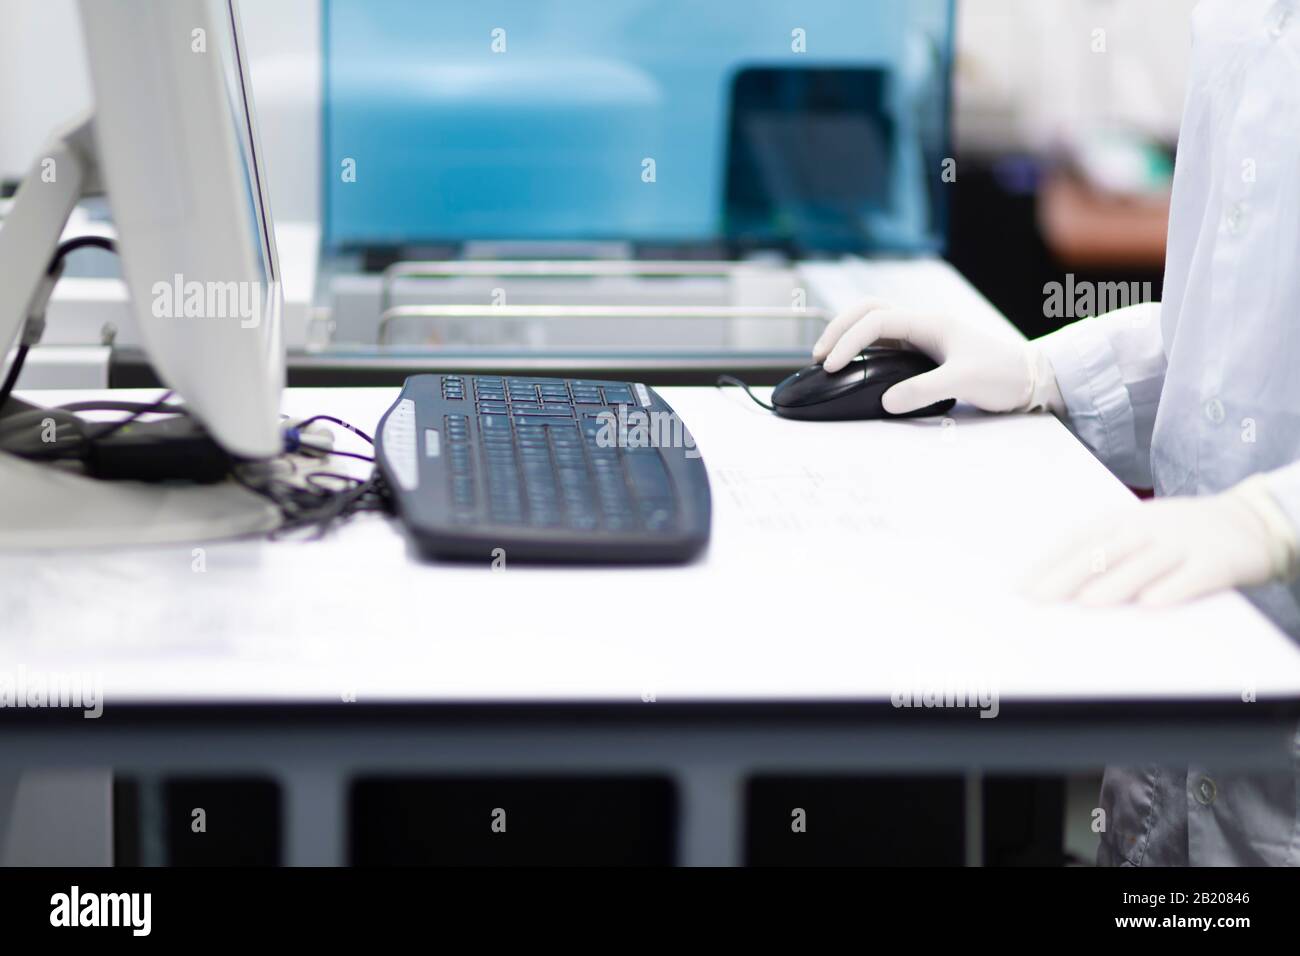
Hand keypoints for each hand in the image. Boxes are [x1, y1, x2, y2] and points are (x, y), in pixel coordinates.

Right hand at [812, 298, 1052, 414]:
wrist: (1030, 377)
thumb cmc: (1003, 373)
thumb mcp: (964, 382)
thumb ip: (924, 390)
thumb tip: (886, 401)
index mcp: (929, 323)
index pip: (875, 321)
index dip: (848, 341)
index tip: (831, 366)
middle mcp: (922, 324)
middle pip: (867, 311)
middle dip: (838, 329)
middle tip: (818, 357)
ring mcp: (922, 336)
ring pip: (873, 324)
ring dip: (848, 336)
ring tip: (828, 360)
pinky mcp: (923, 352)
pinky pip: (884, 342)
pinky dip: (862, 349)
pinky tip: (854, 366)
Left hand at [1023, 484, 1296, 606]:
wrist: (1250, 521)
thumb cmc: (1179, 535)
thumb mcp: (1139, 531)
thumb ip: (1104, 552)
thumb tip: (1055, 584)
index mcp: (1125, 520)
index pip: (1080, 539)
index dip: (1049, 561)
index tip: (1020, 588)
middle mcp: (1151, 527)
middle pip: (1105, 550)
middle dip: (1069, 574)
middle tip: (1039, 600)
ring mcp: (1185, 542)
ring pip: (1146, 562)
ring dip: (1116, 582)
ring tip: (1087, 603)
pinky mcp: (1219, 560)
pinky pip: (1194, 576)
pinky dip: (1173, 589)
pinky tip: (1152, 605)